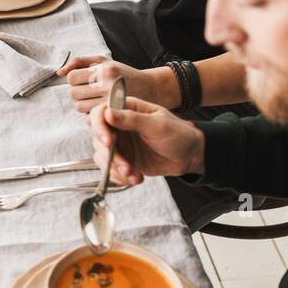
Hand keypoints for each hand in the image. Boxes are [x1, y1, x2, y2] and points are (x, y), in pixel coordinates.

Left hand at [59, 56, 178, 113]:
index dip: (75, 80)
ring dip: (83, 104)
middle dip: (78, 93)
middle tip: (90, 91)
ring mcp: (111, 101)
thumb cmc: (122, 73)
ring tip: (95, 99)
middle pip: (73, 94)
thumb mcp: (104, 61)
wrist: (150, 88)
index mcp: (104, 70)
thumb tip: (59, 72)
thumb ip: (79, 62)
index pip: (72, 78)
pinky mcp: (113, 114)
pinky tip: (101, 108)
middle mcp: (108, 84)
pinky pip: (89, 118)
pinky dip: (91, 115)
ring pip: (79, 107)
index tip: (85, 81)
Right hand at [88, 96, 204, 185]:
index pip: (100, 113)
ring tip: (133, 174)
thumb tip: (107, 113)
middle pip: (98, 138)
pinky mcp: (123, 159)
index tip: (108, 141)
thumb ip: (132, 119)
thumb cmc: (178, 134)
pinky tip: (136, 178)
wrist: (189, 155)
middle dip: (110, 155)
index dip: (99, 126)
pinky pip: (110, 169)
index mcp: (126, 109)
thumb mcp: (158, 125)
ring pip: (102, 156)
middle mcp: (119, 126)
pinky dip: (120, 177)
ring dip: (115, 168)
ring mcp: (120, 144)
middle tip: (125, 165)